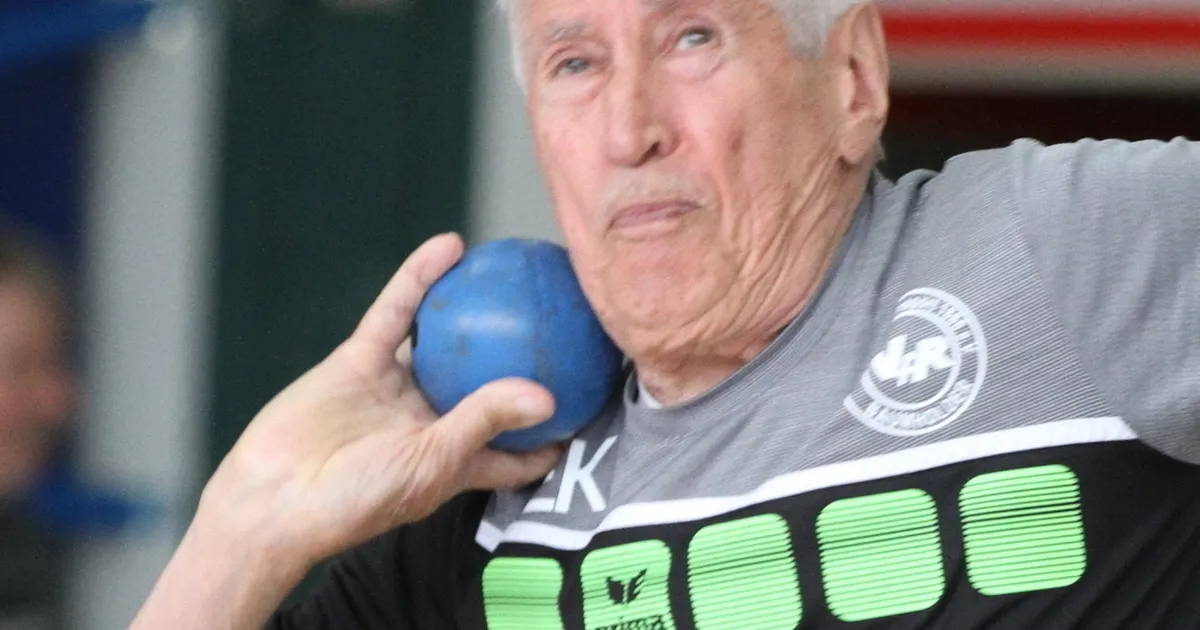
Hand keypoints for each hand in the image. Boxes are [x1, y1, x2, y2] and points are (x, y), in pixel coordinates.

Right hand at [198, 233, 560, 568]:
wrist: (271, 500)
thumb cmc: (355, 501)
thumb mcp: (430, 465)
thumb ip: (483, 422)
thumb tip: (548, 397)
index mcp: (455, 460)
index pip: (514, 452)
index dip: (551, 436)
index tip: (593, 408)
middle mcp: (430, 421)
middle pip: (486, 386)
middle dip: (523, 360)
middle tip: (564, 321)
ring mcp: (395, 389)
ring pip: (444, 339)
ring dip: (475, 306)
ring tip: (517, 269)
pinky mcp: (359, 361)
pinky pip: (398, 311)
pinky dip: (421, 277)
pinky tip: (451, 246)